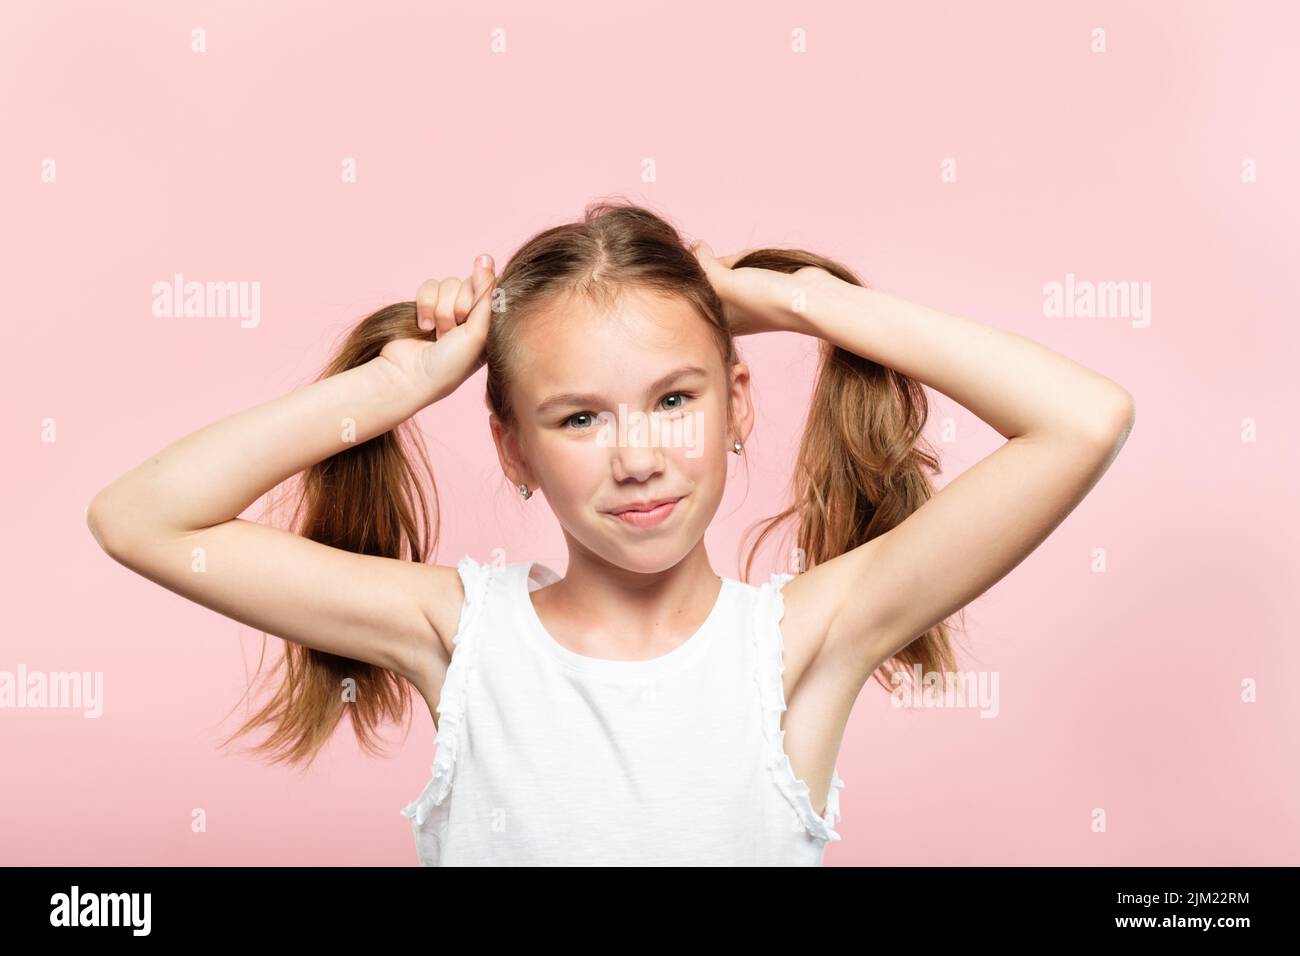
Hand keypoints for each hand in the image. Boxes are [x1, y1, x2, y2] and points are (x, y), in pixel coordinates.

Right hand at [380, 254, 496, 405]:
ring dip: (441, 308)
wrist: (409, 376)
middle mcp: (469, 318)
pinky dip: (425, 304)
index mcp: (488, 326)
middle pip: (470, 283)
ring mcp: (446, 311)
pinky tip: (424, 327)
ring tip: (438, 333)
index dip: (479, 298)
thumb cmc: (449, 364)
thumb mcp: (477, 332)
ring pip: (449, 283)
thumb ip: (485, 294)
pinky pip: (429, 286)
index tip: (469, 316)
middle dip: (458, 306)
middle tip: (453, 330)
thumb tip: (485, 257)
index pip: (491, 290)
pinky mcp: (425, 306)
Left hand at [689, 240, 835, 336]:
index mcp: (717, 322)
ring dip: (739, 259)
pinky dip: (750, 257)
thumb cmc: (761, 299)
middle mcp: (728, 311)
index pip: (697, 289)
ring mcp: (745, 296)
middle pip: (711, 274)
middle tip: (741, 276)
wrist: (806, 297)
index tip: (723, 280)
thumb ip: (702, 264)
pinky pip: (744, 260)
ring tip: (756, 271)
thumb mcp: (722, 283)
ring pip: (728, 264)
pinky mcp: (759, 281)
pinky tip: (762, 265)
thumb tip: (696, 246)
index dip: (705, 276)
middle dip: (724, 266)